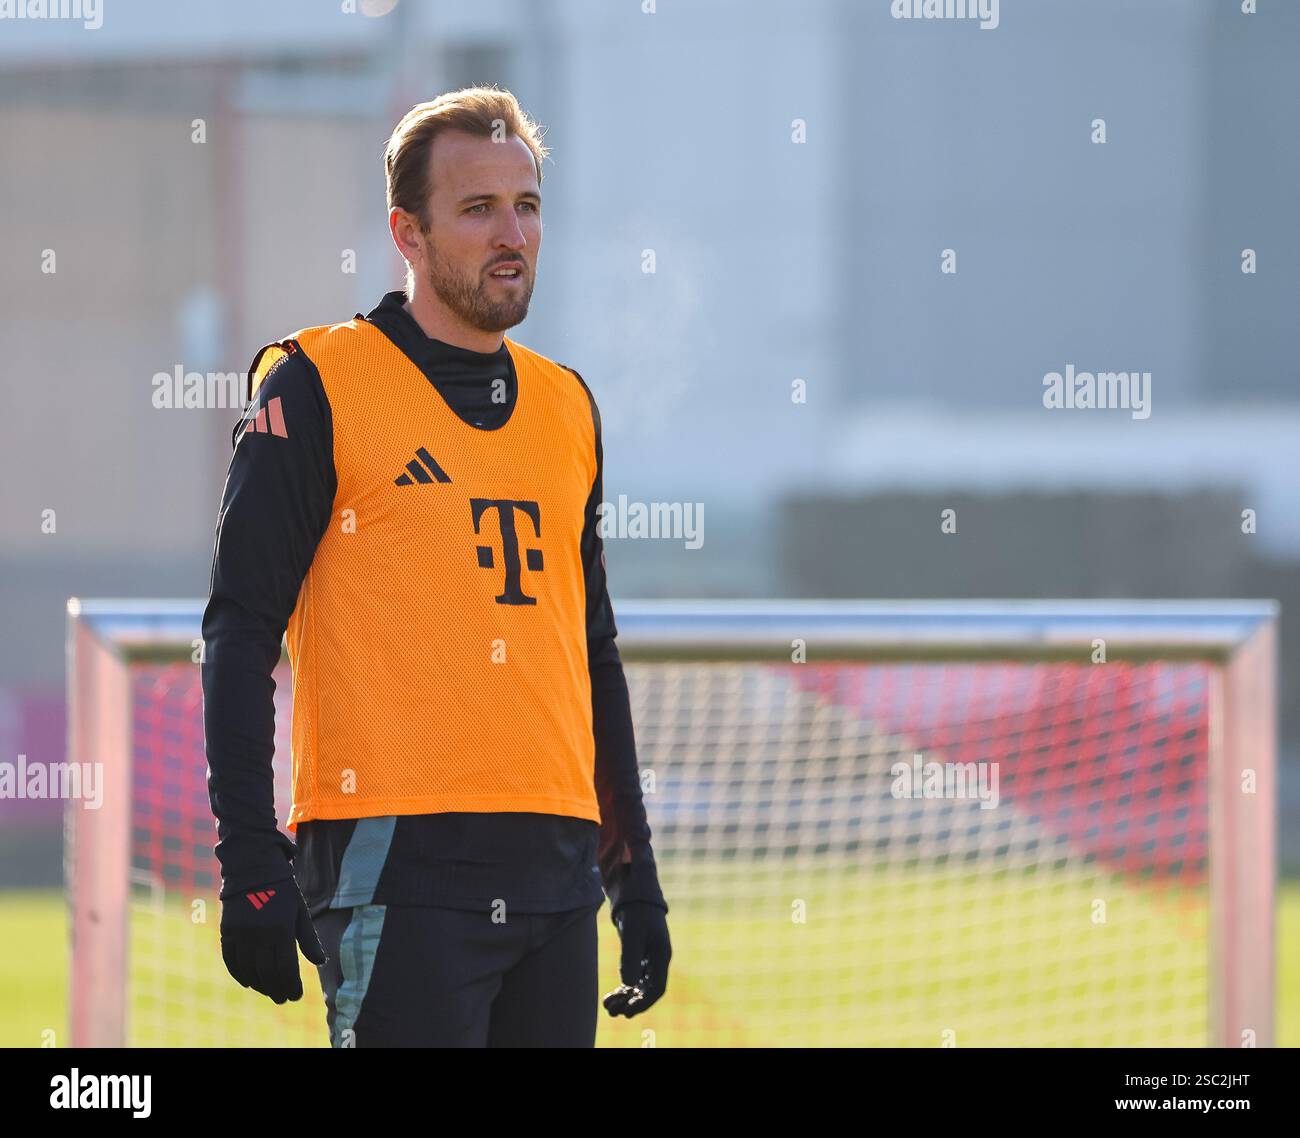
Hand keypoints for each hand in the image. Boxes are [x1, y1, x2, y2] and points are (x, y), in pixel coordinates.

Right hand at [219, 876, 327, 1003]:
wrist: (253, 869)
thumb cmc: (283, 890)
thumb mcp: (300, 911)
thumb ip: (309, 939)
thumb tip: (321, 962)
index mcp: (281, 929)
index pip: (286, 967)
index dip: (291, 985)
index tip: (296, 996)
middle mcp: (260, 934)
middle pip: (267, 972)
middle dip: (277, 989)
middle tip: (283, 999)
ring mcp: (241, 934)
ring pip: (248, 970)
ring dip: (259, 985)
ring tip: (270, 992)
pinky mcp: (227, 931)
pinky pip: (231, 960)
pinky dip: (239, 974)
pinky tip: (248, 983)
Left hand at [603, 902, 670, 1016]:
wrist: (636, 898)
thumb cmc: (636, 914)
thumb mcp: (631, 935)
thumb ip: (630, 959)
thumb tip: (629, 985)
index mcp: (662, 956)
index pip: (657, 988)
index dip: (643, 1002)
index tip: (628, 1012)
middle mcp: (658, 961)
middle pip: (647, 991)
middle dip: (631, 1003)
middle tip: (613, 1012)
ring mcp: (649, 960)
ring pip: (639, 987)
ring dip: (625, 998)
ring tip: (608, 1007)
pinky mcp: (639, 958)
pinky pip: (633, 979)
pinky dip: (622, 989)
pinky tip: (610, 997)